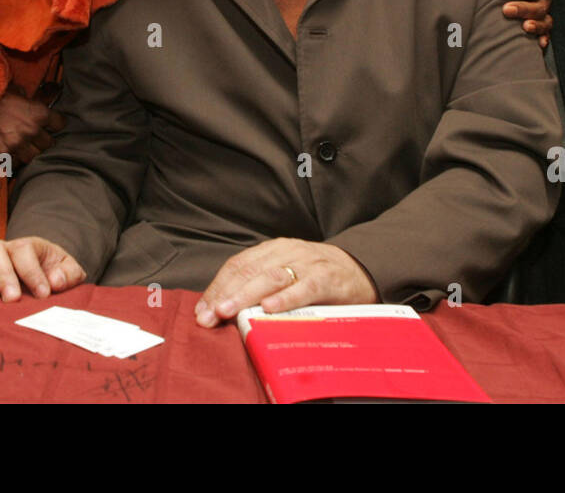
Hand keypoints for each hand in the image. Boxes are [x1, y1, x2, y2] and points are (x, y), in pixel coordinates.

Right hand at [0, 91, 64, 164]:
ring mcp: (18, 145)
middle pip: (48, 144)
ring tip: (21, 147)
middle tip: (34, 137)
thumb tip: (35, 100)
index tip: (50, 125)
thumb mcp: (17, 91)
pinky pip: (15, 164)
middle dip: (42, 140)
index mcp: (39, 113)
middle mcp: (32, 130)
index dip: (55, 124)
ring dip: (28, 152)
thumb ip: (30, 100)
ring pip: (33, 157)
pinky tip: (9, 153)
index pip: (60, 124)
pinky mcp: (3, 155)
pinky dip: (13, 160)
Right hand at [0, 237, 85, 301]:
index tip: (43, 294)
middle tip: (12, 299)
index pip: (25, 251)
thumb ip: (69, 274)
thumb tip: (55, 281)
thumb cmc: (54, 274)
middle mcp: (4, 248)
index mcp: (29, 245)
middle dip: (3, 275)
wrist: (40, 275)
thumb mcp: (69, 272)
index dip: (32, 272)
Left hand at [193, 238, 377, 327]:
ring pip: (271, 277)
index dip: (218, 286)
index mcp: (273, 250)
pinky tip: (269, 309)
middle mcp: (287, 252)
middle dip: (226, 294)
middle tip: (209, 315)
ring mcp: (307, 263)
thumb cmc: (316, 277)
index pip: (239, 264)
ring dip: (246, 296)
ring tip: (228, 312)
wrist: (361, 269)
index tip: (202, 310)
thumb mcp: (286, 275)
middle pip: (250, 270)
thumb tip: (221, 310)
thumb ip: (259, 287)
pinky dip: (285, 298)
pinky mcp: (327, 278)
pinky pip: (304, 287)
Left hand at [498, 0, 551, 47]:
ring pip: (545, 20)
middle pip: (539, 5)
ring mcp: (544, 12)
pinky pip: (547, 32)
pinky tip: (541, 44)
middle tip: (506, 9)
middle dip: (523, 8)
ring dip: (536, 25)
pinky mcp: (542, 24)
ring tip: (525, 26)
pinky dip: (544, 37)